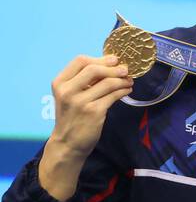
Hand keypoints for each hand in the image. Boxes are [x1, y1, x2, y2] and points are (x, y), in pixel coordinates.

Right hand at [39, 54, 134, 200]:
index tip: (114, 59)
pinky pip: (113, 95)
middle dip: (113, 67)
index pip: (80, 60)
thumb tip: (109, 65)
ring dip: (122, 79)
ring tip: (129, 80)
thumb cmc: (71, 116)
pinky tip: (127, 90)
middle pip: (94, 69)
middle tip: (126, 69)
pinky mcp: (94, 112)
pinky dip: (124, 90)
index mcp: (60, 83)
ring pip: (107, 82)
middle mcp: (68, 90)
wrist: (68, 142)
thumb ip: (82, 81)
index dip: (100, 58)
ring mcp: (80, 102)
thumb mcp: (69, 95)